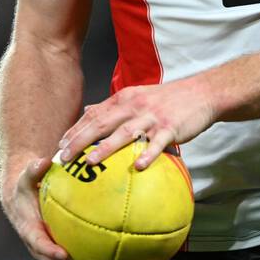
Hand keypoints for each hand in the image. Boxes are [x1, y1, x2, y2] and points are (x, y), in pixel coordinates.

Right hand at [2, 155, 115, 259]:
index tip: (63, 254)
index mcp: (30, 231)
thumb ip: (34, 171)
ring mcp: (51, 254)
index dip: (49, 251)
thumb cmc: (26, 189)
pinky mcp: (62, 254)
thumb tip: (43, 161)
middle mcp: (40, 248)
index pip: (39, 244)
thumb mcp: (26, 178)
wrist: (21, 202)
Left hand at [57, 79, 217, 170]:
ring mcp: (152, 116)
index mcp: (124, 99)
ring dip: (106, 147)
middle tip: (64, 157)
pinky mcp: (170, 127)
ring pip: (125, 132)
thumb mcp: (137, 97)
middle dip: (80, 140)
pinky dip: (147, 154)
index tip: (59, 146)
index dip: (75, 130)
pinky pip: (157, 143)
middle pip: (102, 123)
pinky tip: (138, 167)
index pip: (94, 115)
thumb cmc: (167, 99)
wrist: (201, 93)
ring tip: (90, 162)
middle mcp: (134, 106)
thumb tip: (87, 112)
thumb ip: (112, 106)